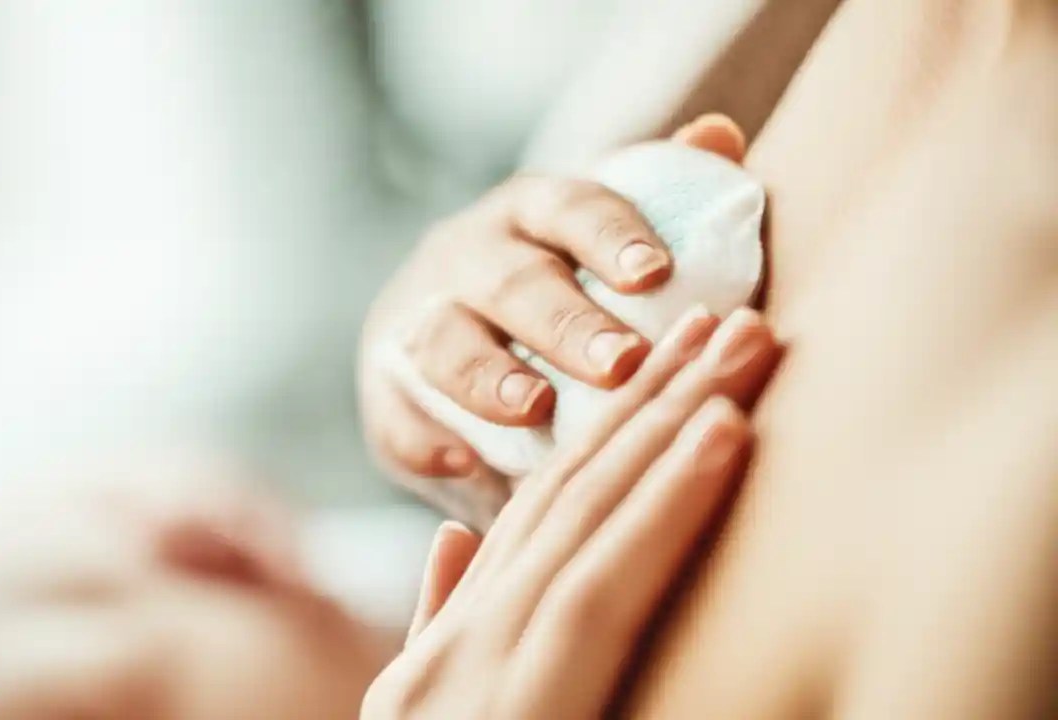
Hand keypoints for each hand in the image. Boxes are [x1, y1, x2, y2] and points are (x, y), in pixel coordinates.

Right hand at [358, 115, 748, 523]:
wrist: (452, 354)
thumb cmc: (562, 292)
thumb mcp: (607, 244)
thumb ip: (667, 196)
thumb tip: (719, 133)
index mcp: (529, 214)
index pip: (570, 207)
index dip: (610, 237)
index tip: (655, 273)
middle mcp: (467, 256)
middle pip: (512, 280)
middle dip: (565, 322)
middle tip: (621, 362)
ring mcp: (416, 321)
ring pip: (446, 342)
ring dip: (489, 375)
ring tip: (534, 409)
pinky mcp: (385, 391)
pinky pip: (395, 412)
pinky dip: (426, 438)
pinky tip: (463, 463)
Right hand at [362, 306, 778, 718]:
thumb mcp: (422, 711)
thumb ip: (442, 620)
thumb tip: (456, 535)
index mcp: (454, 639)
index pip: (538, 509)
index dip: (607, 428)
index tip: (676, 363)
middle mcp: (463, 635)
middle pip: (568, 485)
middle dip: (654, 395)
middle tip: (731, 320)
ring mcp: (478, 663)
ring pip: (586, 509)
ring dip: (672, 414)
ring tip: (745, 344)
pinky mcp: (518, 702)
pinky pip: (599, 589)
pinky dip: (667, 503)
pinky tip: (726, 431)